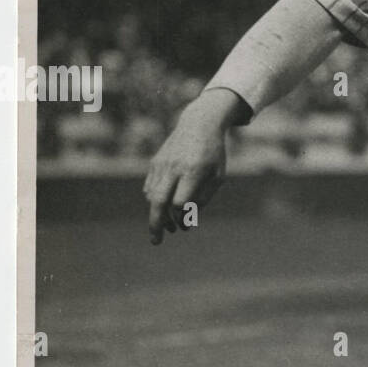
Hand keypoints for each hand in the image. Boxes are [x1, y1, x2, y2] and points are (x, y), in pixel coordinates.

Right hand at [143, 91, 242, 244]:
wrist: (198, 124)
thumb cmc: (213, 155)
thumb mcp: (218, 176)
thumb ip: (204, 198)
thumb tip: (186, 220)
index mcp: (192, 171)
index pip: (179, 202)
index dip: (181, 216)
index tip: (186, 225)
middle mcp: (173, 168)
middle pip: (158, 201)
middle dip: (156, 224)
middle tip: (156, 241)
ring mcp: (161, 165)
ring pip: (152, 196)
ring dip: (157, 215)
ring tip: (169, 227)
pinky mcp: (154, 163)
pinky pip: (150, 188)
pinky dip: (155, 201)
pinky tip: (165, 207)